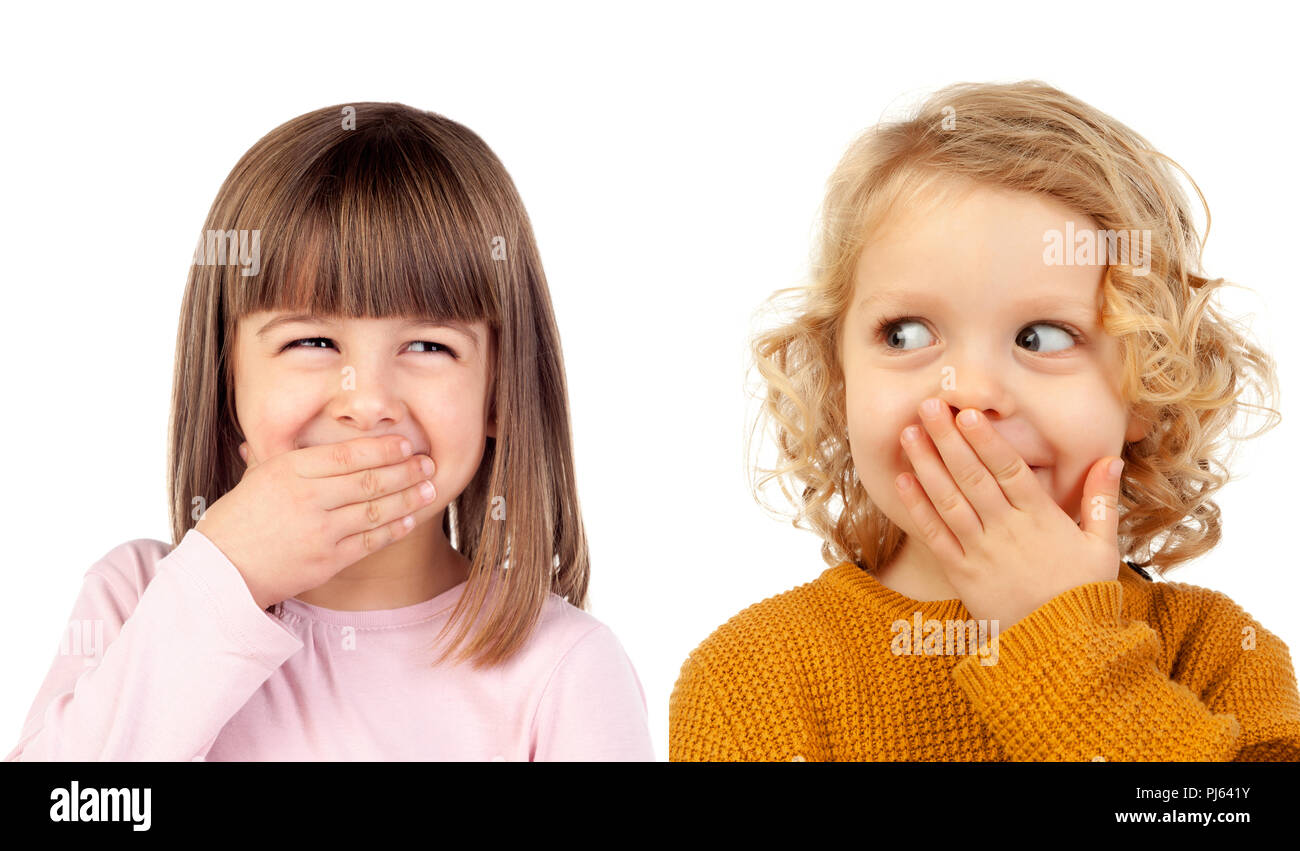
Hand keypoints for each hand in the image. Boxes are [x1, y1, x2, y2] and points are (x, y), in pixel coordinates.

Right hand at [195, 436, 440, 608]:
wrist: (221, 572)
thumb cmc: (238, 520)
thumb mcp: (257, 477)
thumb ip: (288, 457)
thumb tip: (307, 432)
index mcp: (289, 471)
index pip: (346, 455)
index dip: (381, 449)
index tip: (405, 445)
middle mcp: (307, 498)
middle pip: (368, 480)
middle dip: (405, 471)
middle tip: (429, 464)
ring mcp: (320, 531)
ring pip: (375, 510)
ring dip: (408, 498)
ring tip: (430, 489)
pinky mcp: (327, 561)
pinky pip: (370, 541)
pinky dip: (394, 529)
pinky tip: (410, 519)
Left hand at [894, 398, 1123, 628]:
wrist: (1060, 648)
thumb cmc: (1080, 593)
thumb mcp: (1102, 547)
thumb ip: (1101, 501)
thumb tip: (1111, 460)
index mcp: (1042, 519)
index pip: (1009, 469)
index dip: (986, 439)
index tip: (967, 413)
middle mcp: (1008, 530)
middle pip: (973, 476)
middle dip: (948, 438)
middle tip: (927, 406)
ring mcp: (982, 551)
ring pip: (949, 500)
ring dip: (927, 465)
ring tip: (908, 434)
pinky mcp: (961, 573)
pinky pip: (935, 536)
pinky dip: (918, 508)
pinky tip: (903, 481)